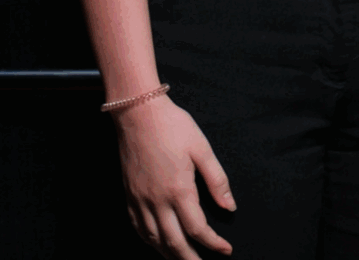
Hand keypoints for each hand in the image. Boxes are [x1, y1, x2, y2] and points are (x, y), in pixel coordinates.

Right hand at [115, 98, 234, 257]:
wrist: (138, 114)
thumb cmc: (173, 128)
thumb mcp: (202, 150)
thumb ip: (217, 181)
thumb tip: (229, 206)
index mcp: (179, 190)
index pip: (197, 229)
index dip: (213, 244)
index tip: (226, 250)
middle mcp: (156, 200)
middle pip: (173, 242)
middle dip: (190, 259)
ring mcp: (139, 200)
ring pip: (153, 239)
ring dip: (169, 254)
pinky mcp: (129, 195)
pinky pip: (137, 227)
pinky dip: (149, 241)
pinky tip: (157, 244)